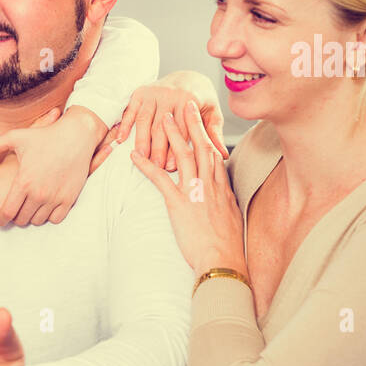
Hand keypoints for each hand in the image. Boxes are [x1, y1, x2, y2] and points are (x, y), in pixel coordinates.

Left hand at [0, 106, 98, 226]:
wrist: (75, 136)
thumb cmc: (46, 136)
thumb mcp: (17, 137)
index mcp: (24, 181)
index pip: (7, 212)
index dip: (0, 219)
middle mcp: (39, 193)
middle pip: (22, 219)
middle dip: (16, 217)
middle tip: (15, 211)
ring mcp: (55, 197)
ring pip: (38, 220)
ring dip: (32, 216)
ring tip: (29, 208)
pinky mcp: (69, 198)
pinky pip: (55, 218)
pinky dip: (49, 216)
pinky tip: (45, 206)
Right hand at [99, 81, 226, 173]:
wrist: (188, 76)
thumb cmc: (202, 100)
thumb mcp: (213, 114)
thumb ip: (214, 134)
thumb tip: (222, 156)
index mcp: (190, 99)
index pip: (182, 129)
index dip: (177, 149)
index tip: (173, 167)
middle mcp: (171, 94)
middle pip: (162, 126)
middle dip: (159, 148)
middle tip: (157, 167)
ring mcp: (154, 92)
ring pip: (145, 120)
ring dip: (141, 139)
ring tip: (141, 157)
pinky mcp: (141, 92)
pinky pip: (131, 110)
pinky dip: (125, 124)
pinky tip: (120, 139)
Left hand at [130, 101, 246, 276]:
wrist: (223, 260)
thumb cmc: (227, 246)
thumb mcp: (231, 220)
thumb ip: (225, 204)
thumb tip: (223, 199)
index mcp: (223, 189)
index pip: (215, 156)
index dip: (208, 137)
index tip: (203, 123)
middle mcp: (211, 185)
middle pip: (202, 146)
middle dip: (193, 123)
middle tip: (185, 104)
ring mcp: (195, 192)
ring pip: (184, 155)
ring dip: (172, 134)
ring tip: (163, 117)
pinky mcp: (179, 203)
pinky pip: (160, 179)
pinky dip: (146, 165)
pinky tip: (134, 156)